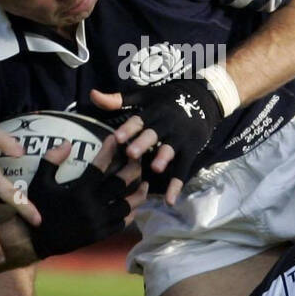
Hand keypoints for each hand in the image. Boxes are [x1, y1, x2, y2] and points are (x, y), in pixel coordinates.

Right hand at [26, 137, 146, 258]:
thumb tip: (67, 142)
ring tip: (145, 184)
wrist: (35, 241)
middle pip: (120, 185)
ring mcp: (98, 222)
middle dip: (133, 170)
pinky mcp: (100, 235)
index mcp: (79, 192)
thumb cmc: (38, 208)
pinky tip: (134, 206)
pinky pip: (122, 223)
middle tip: (139, 160)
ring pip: (127, 205)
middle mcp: (92, 206)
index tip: (116, 139)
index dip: (109, 151)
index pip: (99, 166)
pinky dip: (131, 214)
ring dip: (138, 194)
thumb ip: (52, 160)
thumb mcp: (39, 182)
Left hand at [90, 76, 226, 205]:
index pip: (140, 120)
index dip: (129, 129)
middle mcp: (166, 125)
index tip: (117, 138)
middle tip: (131, 154)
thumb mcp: (144, 96)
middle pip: (154, 134)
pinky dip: (177, 184)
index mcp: (153, 112)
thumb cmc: (166, 100)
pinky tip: (169, 200)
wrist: (201, 99)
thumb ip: (118, 100)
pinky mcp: (190, 150)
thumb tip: (93, 95)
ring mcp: (179, 138)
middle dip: (143, 143)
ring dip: (163, 158)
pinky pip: (183, 168)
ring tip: (155, 169)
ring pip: (170, 149)